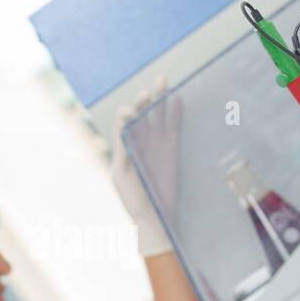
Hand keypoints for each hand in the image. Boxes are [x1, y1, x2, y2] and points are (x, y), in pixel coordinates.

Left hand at [112, 77, 181, 257]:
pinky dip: (176, 113)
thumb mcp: (122, 174)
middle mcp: (141, 141)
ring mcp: (157, 144)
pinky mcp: (172, 150)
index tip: (132, 113)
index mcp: (125, 145)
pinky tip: (177, 99)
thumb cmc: (133, 199)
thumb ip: (123, 150)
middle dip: (146, 98)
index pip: (125, 119)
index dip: (128, 111)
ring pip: (159, 115)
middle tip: (151, 89)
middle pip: (143, 112)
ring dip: (160, 98)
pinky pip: (175, 127)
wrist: (154, 218)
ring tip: (163, 81)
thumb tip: (124, 125)